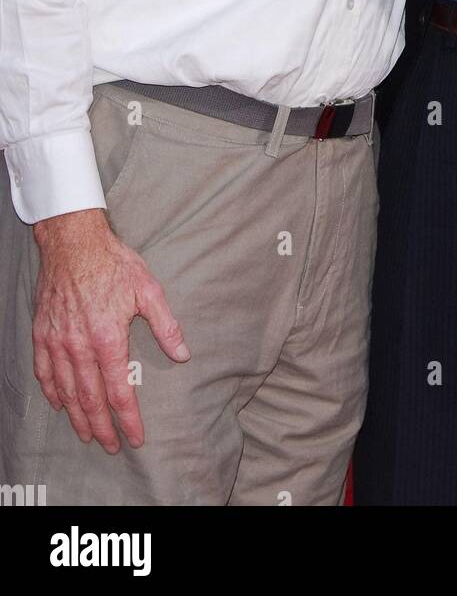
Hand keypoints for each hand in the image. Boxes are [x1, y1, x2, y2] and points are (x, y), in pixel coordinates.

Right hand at [32, 209, 189, 452]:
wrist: (74, 241)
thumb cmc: (114, 262)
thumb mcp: (148, 289)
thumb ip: (166, 325)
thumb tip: (182, 353)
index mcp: (108, 337)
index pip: (119, 390)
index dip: (128, 418)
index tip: (136, 438)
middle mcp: (79, 345)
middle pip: (90, 398)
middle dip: (101, 427)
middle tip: (110, 446)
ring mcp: (57, 340)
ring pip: (66, 390)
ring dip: (77, 416)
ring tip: (87, 434)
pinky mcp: (42, 333)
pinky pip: (44, 371)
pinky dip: (52, 392)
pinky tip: (59, 403)